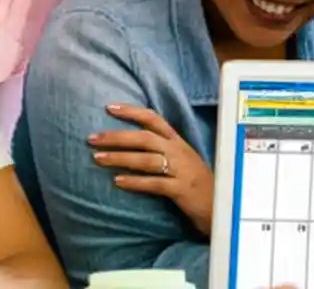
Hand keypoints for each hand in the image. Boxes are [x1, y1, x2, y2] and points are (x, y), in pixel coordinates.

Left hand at [89, 104, 214, 234]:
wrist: (220, 205)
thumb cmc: (196, 183)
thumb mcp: (182, 160)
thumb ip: (162, 150)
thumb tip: (131, 144)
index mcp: (178, 142)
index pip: (154, 119)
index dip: (132, 112)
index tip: (109, 107)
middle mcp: (179, 152)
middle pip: (145, 138)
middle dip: (117, 136)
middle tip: (92, 138)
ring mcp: (181, 170)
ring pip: (147, 159)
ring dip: (120, 158)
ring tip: (98, 159)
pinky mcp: (181, 189)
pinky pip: (155, 183)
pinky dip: (135, 182)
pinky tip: (118, 182)